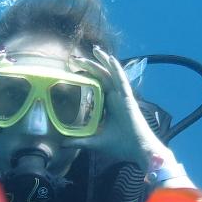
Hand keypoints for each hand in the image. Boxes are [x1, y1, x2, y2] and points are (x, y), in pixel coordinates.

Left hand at [79, 46, 170, 168]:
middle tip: (75, 58)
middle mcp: (116, 99)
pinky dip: (116, 69)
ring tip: (94, 50)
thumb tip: (62, 143)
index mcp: (110, 106)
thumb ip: (80, 141)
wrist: (139, 151)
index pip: (96, 86)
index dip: (86, 77)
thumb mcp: (95, 142)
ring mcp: (123, 97)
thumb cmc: (122, 146)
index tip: (72, 70)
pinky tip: (110, 59)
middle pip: (102, 77)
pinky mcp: (128, 99)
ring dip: (102, 62)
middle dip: (90, 66)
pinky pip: (121, 81)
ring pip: (111, 75)